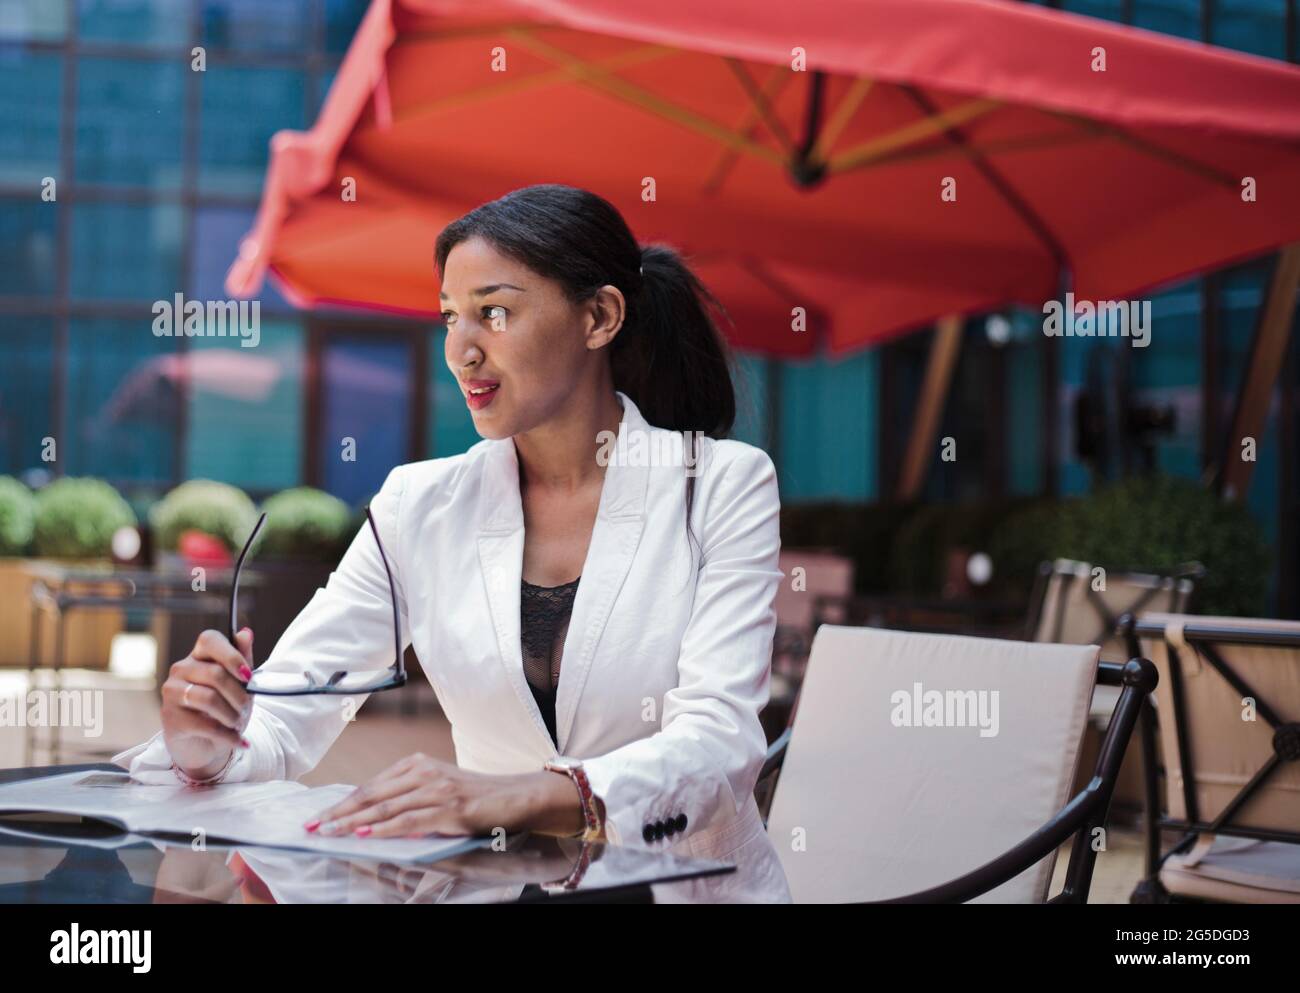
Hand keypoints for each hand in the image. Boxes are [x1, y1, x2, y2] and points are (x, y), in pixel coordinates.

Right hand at [161, 628, 254, 778]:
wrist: (207, 744)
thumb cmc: (225, 708)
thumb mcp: (240, 685)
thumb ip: (243, 659)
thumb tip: (246, 632)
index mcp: (200, 655)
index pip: (210, 639)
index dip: (232, 655)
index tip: (248, 675)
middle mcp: (181, 669)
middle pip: (215, 673)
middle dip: (239, 695)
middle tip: (247, 709)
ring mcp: (172, 692)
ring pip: (209, 698)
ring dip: (232, 715)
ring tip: (239, 723)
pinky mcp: (170, 717)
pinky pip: (204, 724)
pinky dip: (227, 735)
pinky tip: (238, 740)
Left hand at [305, 752, 573, 839]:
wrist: (517, 796)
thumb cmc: (476, 797)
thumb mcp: (437, 789)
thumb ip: (407, 797)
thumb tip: (369, 817)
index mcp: (417, 765)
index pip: (370, 786)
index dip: (342, 803)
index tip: (318, 818)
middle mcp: (424, 772)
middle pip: (371, 795)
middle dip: (338, 814)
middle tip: (312, 828)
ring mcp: (437, 790)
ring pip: (386, 808)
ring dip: (354, 823)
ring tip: (329, 833)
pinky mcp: (451, 809)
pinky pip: (410, 820)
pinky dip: (385, 829)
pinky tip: (366, 835)